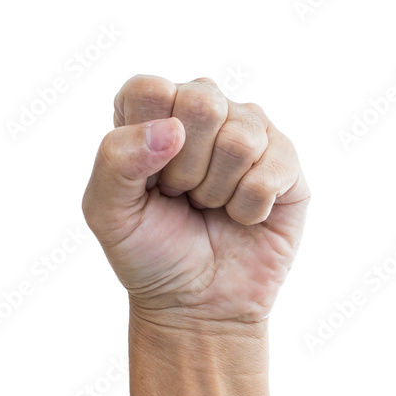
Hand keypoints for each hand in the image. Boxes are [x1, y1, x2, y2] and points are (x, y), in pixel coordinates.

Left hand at [82, 75, 309, 327]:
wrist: (199, 306)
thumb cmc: (152, 255)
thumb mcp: (108, 212)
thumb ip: (116, 159)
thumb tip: (171, 129)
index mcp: (154, 111)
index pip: (152, 90)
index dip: (151, 143)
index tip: (151, 183)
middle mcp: (206, 113)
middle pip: (203, 103)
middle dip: (189, 168)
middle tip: (185, 197)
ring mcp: (252, 135)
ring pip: (242, 136)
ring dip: (220, 191)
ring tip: (213, 208)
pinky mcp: (288, 166)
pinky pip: (275, 166)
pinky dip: (252, 206)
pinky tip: (245, 218)